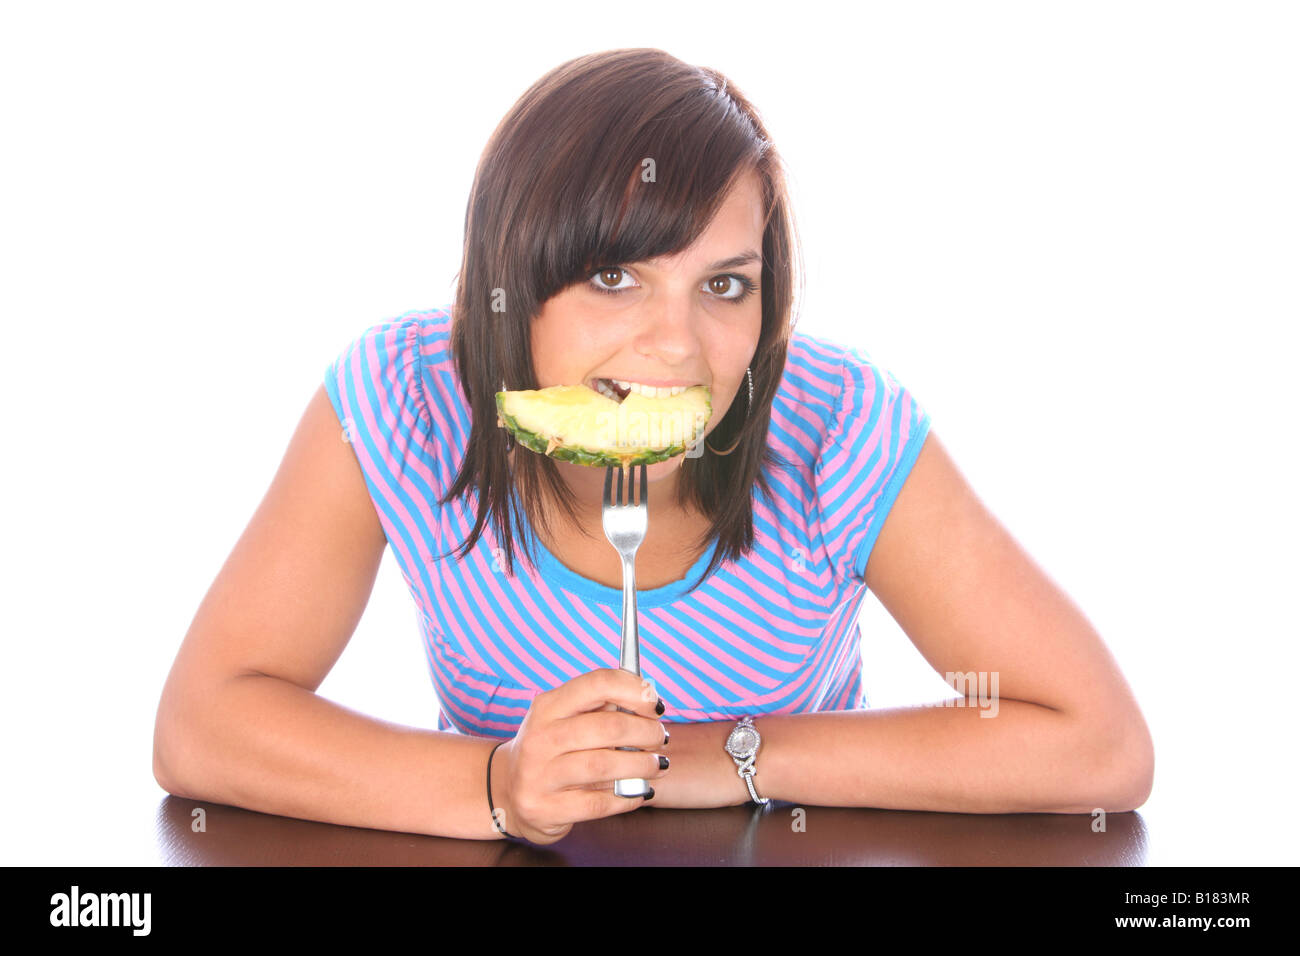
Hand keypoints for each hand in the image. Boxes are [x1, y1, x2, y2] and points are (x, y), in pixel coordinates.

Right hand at [490, 668, 668, 844]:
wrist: (508, 792)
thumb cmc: (552, 750)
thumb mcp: (564, 721)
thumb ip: (601, 710)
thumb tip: (648, 703)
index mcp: (547, 706)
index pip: (597, 684)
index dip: (634, 690)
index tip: (656, 705)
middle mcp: (540, 737)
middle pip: (607, 727)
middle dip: (645, 732)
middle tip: (661, 738)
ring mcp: (538, 774)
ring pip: (604, 765)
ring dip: (641, 765)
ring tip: (656, 765)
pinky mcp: (544, 808)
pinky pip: (598, 803)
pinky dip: (627, 797)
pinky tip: (640, 792)